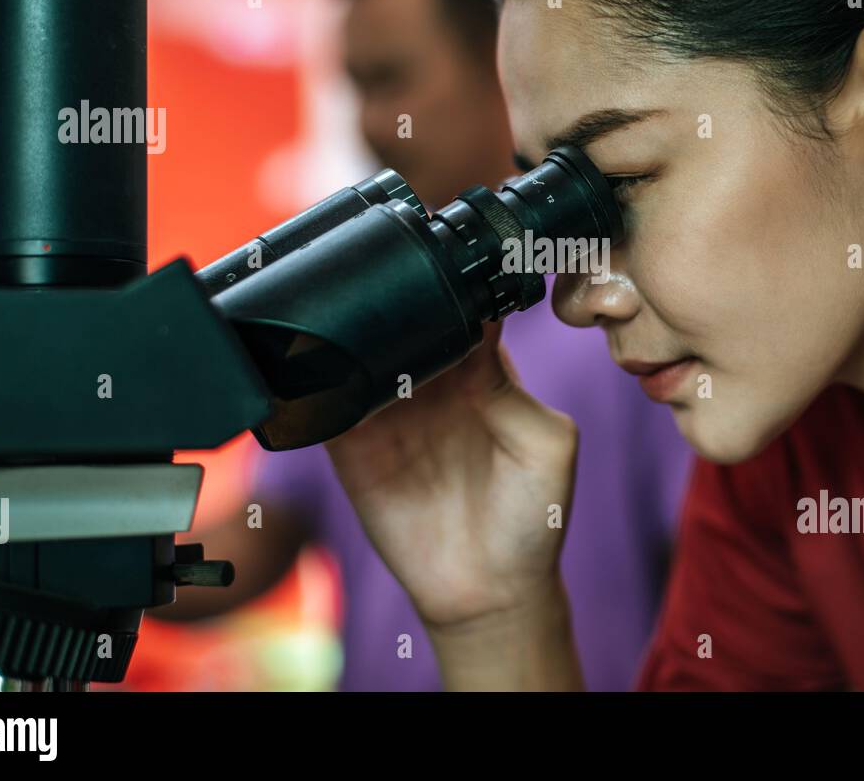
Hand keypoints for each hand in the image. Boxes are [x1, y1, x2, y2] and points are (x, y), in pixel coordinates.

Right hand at [324, 319, 577, 629]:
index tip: (445, 273)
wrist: (489, 590)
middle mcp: (432, 383)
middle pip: (403, 322)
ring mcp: (388, 412)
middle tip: (392, 299)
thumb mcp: (545, 443)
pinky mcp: (351, 446)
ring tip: (362, 340)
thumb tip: (478, 324)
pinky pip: (326, 405)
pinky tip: (331, 381)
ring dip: (354, 340)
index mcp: (483, 370)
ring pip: (360, 353)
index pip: (461, 310)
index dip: (451, 289)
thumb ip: (509, 386)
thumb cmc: (533, 515)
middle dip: (395, 306)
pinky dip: (319, 388)